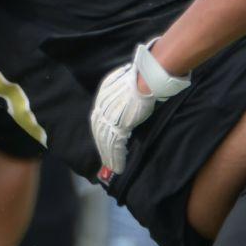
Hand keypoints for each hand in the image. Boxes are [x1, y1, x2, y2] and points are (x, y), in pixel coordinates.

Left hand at [92, 60, 156, 181]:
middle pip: (99, 131)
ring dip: (108, 156)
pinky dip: (116, 158)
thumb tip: (129, 100)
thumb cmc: (142, 78)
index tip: (102, 141)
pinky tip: (117, 167)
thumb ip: (123, 95)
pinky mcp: (119, 125)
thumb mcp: (126, 85)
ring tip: (111, 167)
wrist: (147, 78)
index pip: (99, 118)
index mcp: (103, 95)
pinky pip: (115, 146)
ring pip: (106, 141)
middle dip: (102, 147)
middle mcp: (102, 107)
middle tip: (105, 159)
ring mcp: (109, 117)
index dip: (101, 131)